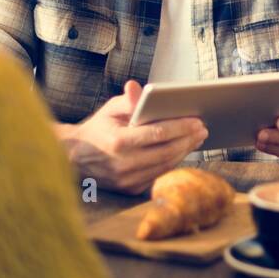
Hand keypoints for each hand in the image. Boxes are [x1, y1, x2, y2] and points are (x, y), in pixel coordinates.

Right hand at [58, 80, 206, 193]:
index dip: (180, 127)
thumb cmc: (98, 129)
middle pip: (166, 151)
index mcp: (118, 141)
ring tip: (197, 139)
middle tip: (203, 129)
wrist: (75, 158)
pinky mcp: (130, 189)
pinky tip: (182, 151)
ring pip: (165, 165)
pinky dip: (173, 162)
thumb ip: (129, 101)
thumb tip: (139, 88)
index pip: (157, 133)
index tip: (197, 121)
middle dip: (188, 139)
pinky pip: (158, 174)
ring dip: (185, 151)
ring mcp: (127, 180)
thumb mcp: (110, 110)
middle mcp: (123, 164)